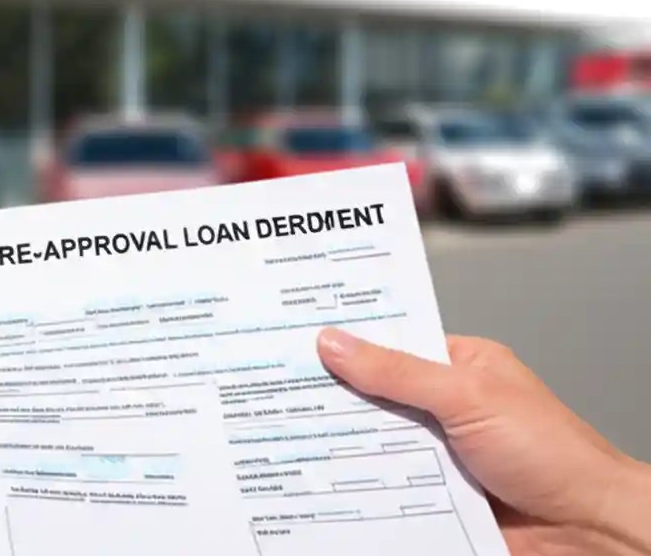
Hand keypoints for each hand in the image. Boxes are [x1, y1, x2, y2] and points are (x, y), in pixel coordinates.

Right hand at [318, 328, 650, 555]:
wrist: (590, 531)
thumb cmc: (553, 454)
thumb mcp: (467, 396)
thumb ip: (397, 372)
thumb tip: (336, 344)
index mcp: (459, 366)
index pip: (391, 343)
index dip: (347, 340)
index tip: (295, 335)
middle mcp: (445, 407)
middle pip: (373, 396)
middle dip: (333, 396)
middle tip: (277, 387)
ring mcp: (438, 454)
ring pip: (374, 444)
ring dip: (344, 446)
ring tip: (289, 435)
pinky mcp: (433, 497)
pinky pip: (383, 488)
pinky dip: (360, 488)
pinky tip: (325, 483)